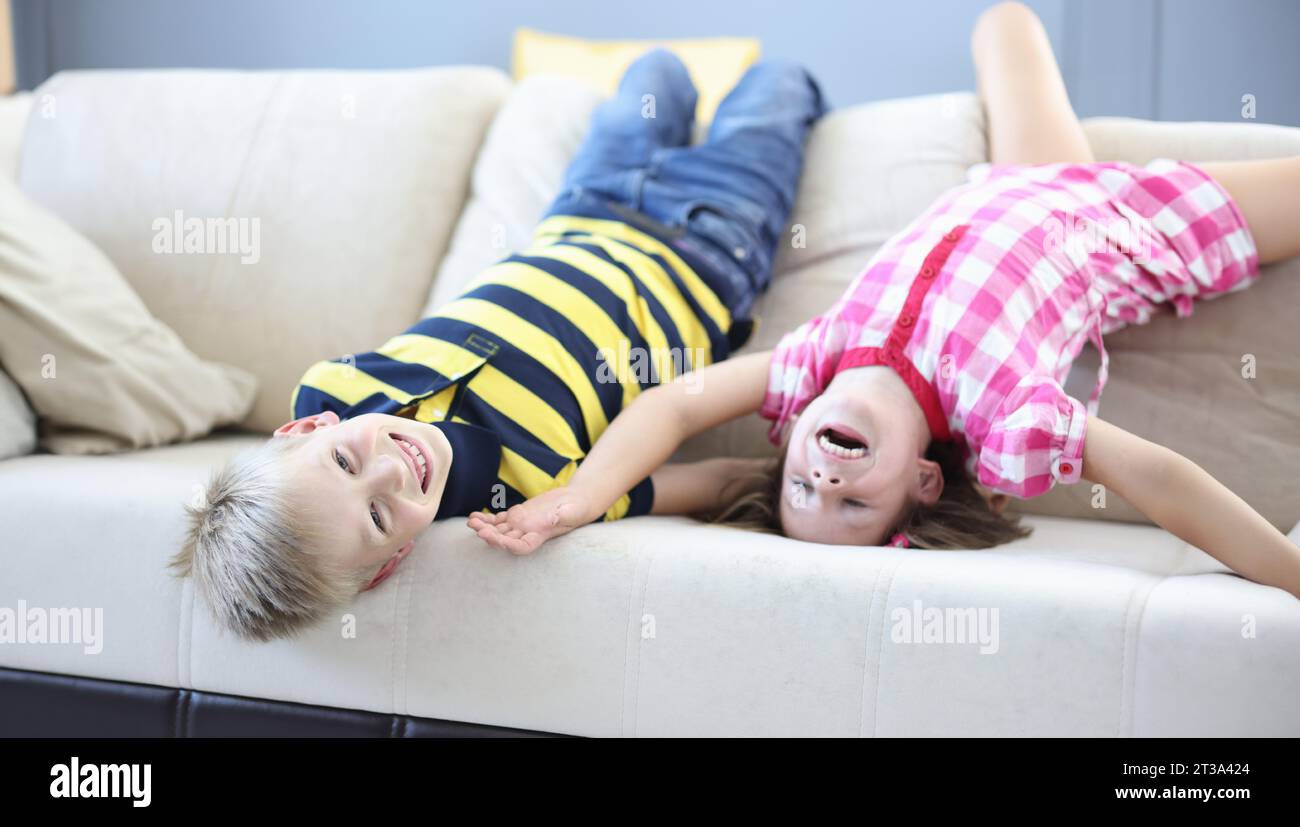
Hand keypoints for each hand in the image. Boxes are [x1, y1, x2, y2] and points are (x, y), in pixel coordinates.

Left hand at [466, 486, 595, 554]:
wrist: (575, 501)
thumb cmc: (577, 508)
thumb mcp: (573, 511)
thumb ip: (562, 516)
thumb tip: (551, 519)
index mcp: (540, 536)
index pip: (521, 547)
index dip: (509, 546)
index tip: (498, 540)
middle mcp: (527, 533)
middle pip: (505, 539)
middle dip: (491, 536)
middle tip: (479, 530)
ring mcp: (521, 525)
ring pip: (498, 529)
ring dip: (484, 527)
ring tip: (471, 522)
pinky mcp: (518, 515)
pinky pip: (499, 519)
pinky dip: (487, 518)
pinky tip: (474, 516)